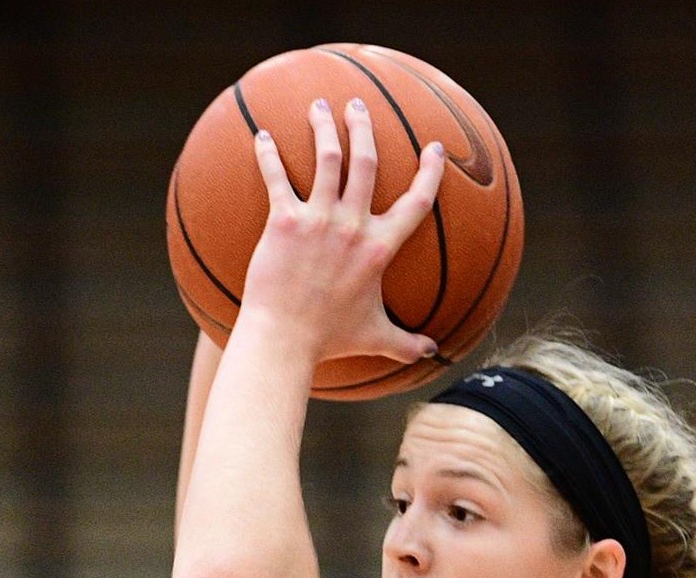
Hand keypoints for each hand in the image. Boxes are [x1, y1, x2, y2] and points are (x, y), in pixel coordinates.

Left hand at [238, 96, 447, 365]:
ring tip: (319, 106)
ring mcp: (319, 220)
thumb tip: (432, 353)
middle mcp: (354, 226)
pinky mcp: (285, 221)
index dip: (429, 172)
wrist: (285, 339)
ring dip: (324, 127)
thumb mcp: (376, 338)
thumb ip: (406, 343)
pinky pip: (277, 176)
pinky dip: (267, 153)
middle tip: (358, 105)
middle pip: (366, 162)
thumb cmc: (330, 339)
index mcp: (380, 249)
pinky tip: (262, 135)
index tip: (434, 148)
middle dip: (364, 127)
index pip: (416, 202)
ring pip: (327, 158)